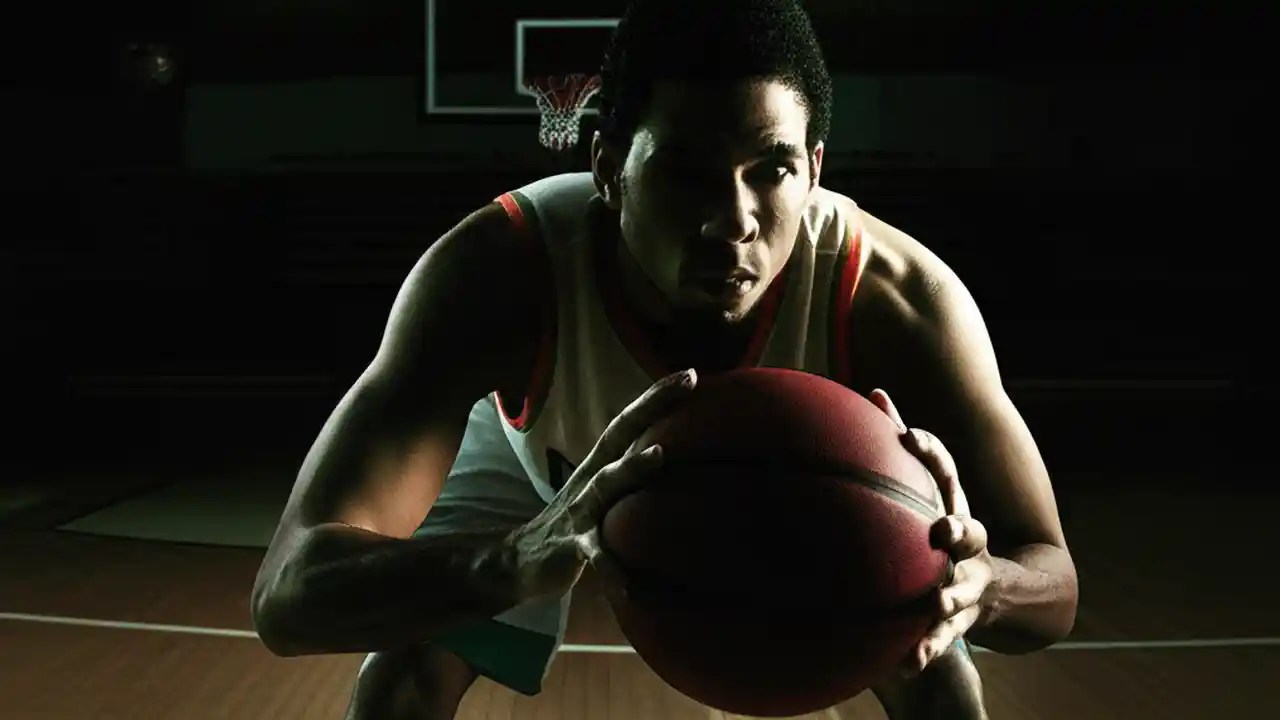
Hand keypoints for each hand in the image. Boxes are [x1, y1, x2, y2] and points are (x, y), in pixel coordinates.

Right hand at [506, 368, 697, 600]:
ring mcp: (580, 511)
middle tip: (688, 382)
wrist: (520, 561)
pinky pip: (594, 554)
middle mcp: (591, 479)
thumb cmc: (576, 523)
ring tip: (660, 455)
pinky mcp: (571, 547)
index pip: (630, 422)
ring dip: (632, 469)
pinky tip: (631, 584)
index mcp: (600, 465)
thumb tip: (680, 460)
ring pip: (606, 485)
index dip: (657, 396)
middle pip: (621, 437)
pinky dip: (612, 568)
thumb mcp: (604, 494)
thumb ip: (632, 475)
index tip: (691, 373)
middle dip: (652, 408)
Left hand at [869, 389, 994, 675]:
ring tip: (940, 599)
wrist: (1016, 592)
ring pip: (965, 586)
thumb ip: (898, 447)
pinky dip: (929, 649)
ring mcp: (973, 580)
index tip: (909, 436)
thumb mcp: (930, 491)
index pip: (946, 474)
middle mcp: (969, 542)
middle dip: (958, 526)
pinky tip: (910, 661)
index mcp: (954, 507)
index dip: (930, 452)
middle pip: (969, 529)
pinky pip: (946, 636)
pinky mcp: (966, 617)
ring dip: (953, 592)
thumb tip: (873, 391)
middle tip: (942, 528)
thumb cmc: (953, 530)